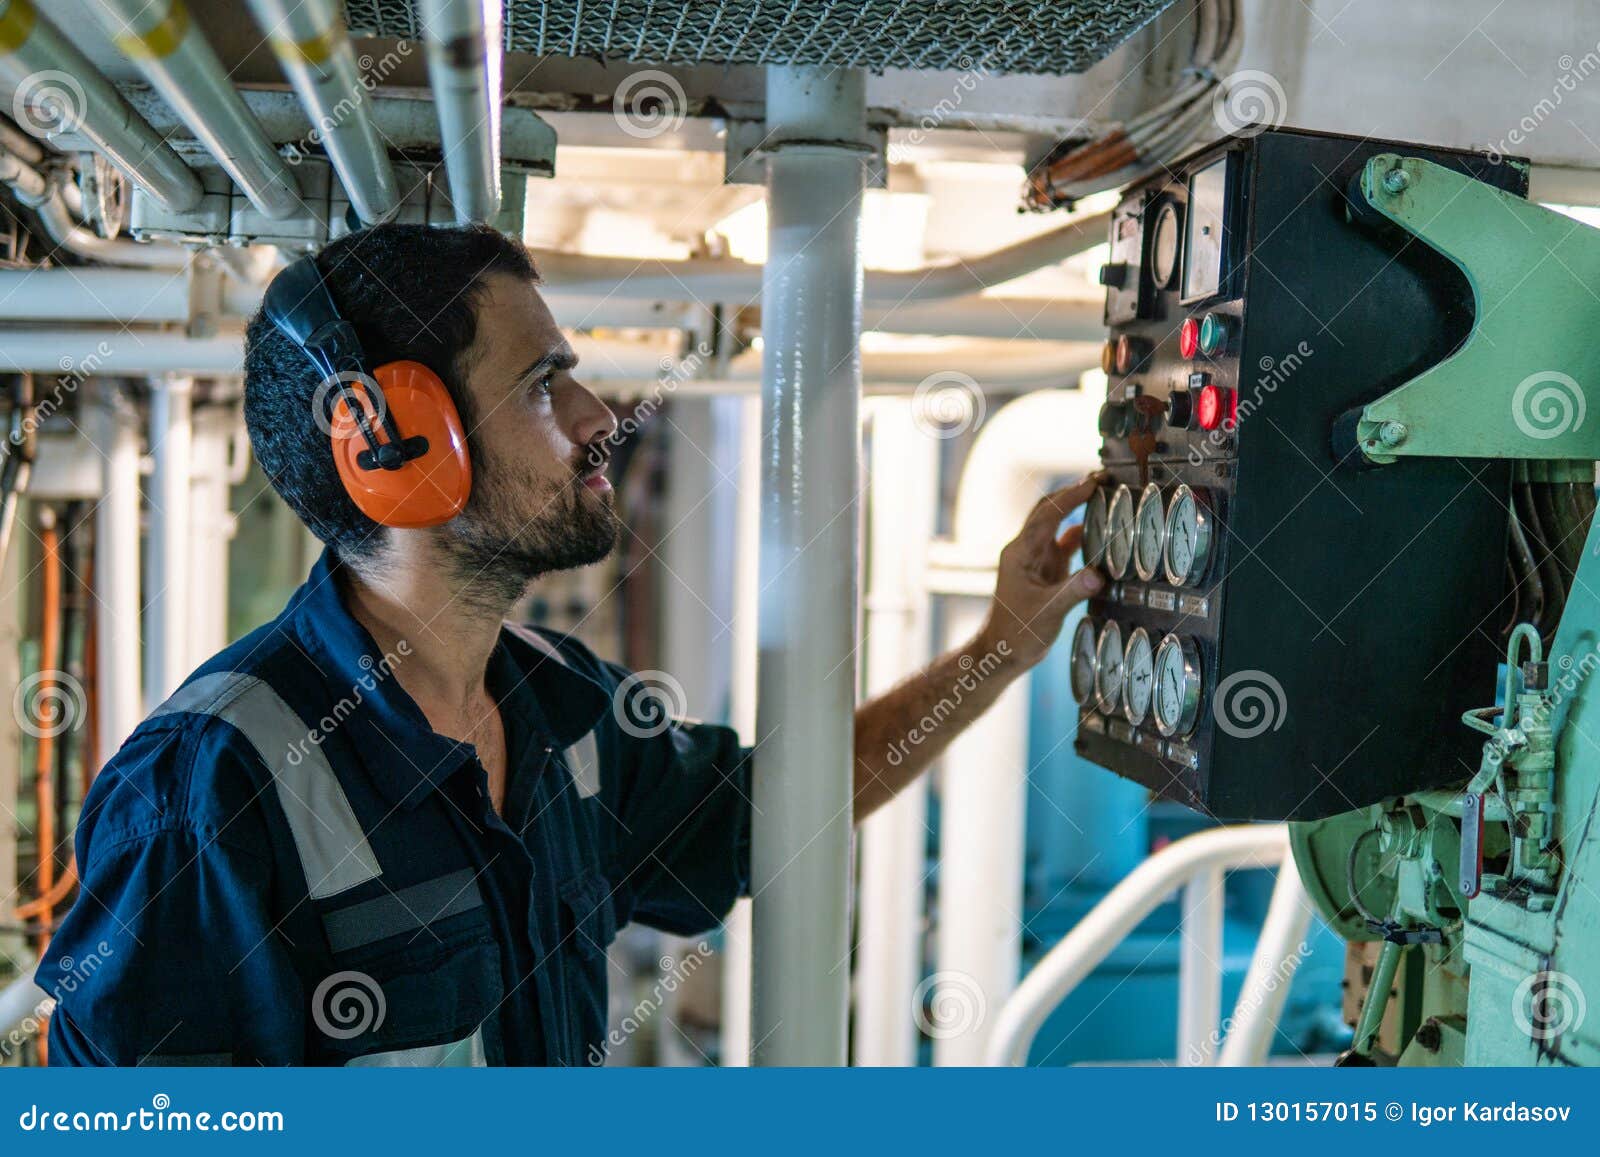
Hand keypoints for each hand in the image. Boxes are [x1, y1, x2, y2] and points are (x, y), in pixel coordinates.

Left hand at [976, 473, 1105, 668]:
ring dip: (1077, 509)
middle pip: (1049, 511)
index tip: (1093, 482)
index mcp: (1020, 553)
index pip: (1047, 515)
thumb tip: (1098, 574)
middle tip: (1102, 479)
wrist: (1003, 651)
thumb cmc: (1018, 634)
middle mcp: (1026, 550)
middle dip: (1073, 493)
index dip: (1070, 496)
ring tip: (1103, 495)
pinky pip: (1063, 544)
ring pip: (1056, 525)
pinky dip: (1080, 534)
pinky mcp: (1044, 570)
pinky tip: (1098, 529)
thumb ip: (1072, 591)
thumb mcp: (1047, 613)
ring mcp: (1035, 559)